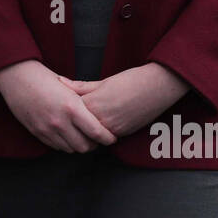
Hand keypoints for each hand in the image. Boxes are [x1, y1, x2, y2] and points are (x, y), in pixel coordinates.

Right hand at [0, 59, 115, 151]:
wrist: (16, 77)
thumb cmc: (43, 77)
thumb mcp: (67, 87)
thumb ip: (82, 103)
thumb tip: (98, 115)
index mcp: (72, 107)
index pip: (97, 132)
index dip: (108, 138)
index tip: (112, 138)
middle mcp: (60, 121)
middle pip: (85, 146)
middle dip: (94, 145)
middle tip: (98, 139)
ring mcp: (47, 129)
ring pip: (70, 149)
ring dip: (79, 145)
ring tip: (83, 137)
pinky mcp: (37, 133)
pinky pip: (56, 146)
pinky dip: (65, 144)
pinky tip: (67, 135)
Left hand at [59, 63, 189, 138]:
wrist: (157, 87)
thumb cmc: (131, 80)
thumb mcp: (104, 81)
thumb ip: (81, 86)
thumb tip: (60, 81)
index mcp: (93, 103)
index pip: (70, 113)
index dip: (64, 111)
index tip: (60, 110)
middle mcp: (100, 119)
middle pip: (79, 128)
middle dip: (74, 126)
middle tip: (67, 123)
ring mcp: (112, 128)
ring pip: (92, 136)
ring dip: (87, 133)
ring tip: (83, 127)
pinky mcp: (122, 133)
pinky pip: (105, 138)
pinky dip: (100, 134)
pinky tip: (99, 128)